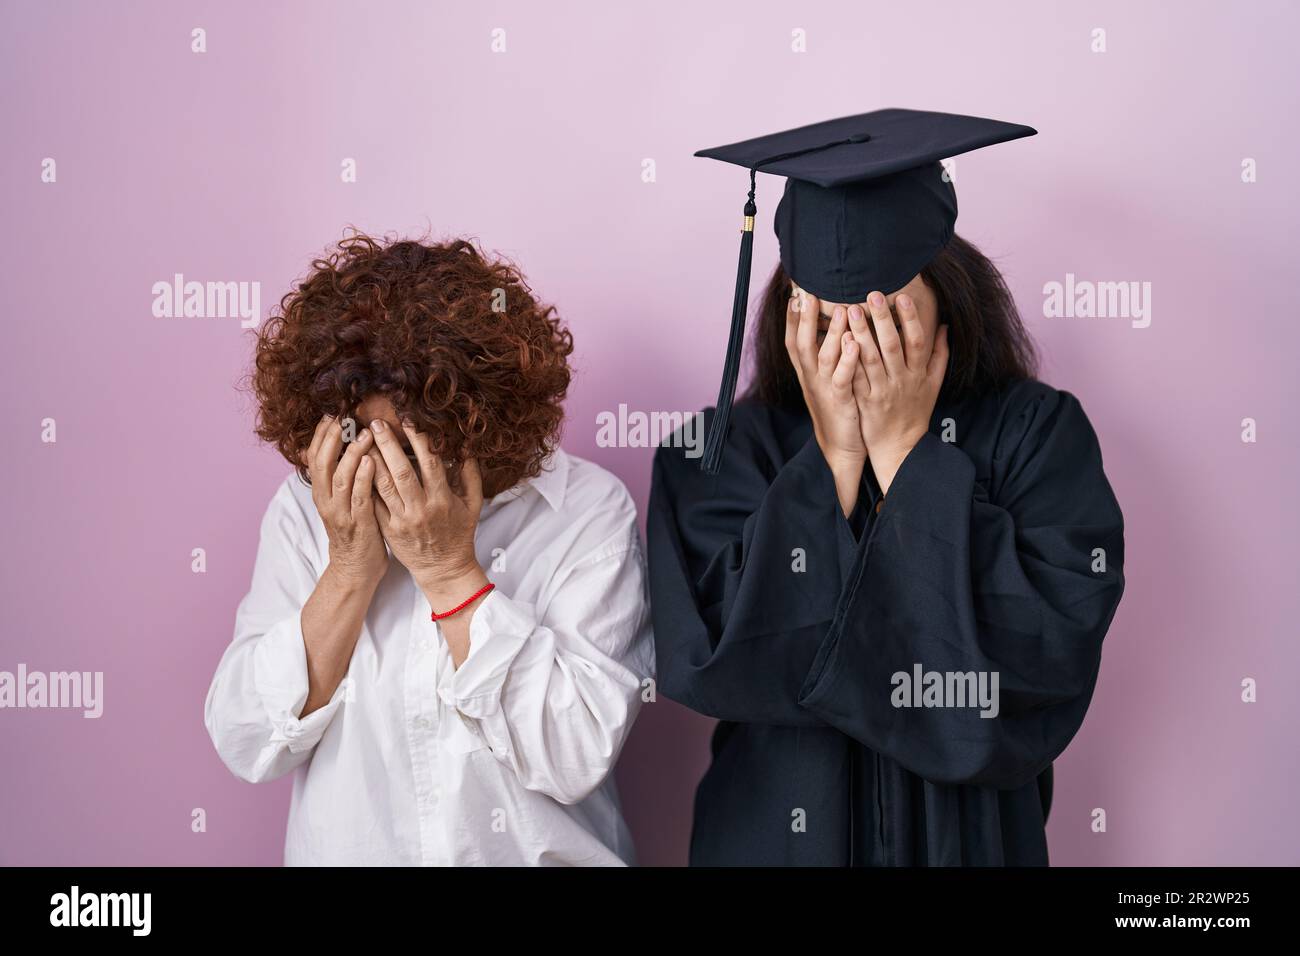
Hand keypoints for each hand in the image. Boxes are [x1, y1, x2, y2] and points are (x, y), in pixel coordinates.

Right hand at [302, 415, 387, 586]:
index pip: (314, 458)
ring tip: (364, 435)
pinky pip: (359, 497)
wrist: (356, 569)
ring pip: (340, 478)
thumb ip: (344, 477)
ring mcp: (341, 513)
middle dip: (332, 438)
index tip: (332, 414)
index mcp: (321, 493)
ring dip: (352, 454)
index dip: (321, 435)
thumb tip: (348, 447)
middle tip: (345, 418)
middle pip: (321, 463)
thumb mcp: (343, 501)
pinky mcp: (359, 523)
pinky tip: (372, 461)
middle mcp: (326, 501)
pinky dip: (364, 477)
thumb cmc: (356, 530)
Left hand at [366, 419, 487, 607]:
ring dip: (371, 461)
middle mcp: (421, 509)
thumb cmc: (459, 534)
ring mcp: (402, 520)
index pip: (430, 463)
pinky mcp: (389, 530)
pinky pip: (374, 504)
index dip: (419, 440)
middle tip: (376, 423)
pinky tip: (356, 467)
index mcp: (443, 500)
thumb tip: (466, 449)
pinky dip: (365, 484)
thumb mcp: (473, 506)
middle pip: (401, 472)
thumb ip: (471, 476)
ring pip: (383, 486)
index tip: (409, 420)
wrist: (444, 569)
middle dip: (388, 445)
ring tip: (361, 440)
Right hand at [785, 287, 866, 514]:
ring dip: (832, 333)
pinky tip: (856, 343)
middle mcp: (811, 378)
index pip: (794, 340)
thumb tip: (834, 327)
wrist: (842, 447)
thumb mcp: (828, 379)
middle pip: (802, 343)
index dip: (792, 318)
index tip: (794, 294)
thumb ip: (829, 354)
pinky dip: (848, 359)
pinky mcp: (840, 401)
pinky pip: (843, 377)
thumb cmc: (839, 408)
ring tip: (840, 310)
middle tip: (808, 293)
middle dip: (805, 318)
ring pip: (824, 356)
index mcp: (808, 372)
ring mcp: (824, 389)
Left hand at [845, 291, 947, 493]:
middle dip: (882, 320)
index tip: (902, 297)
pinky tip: (839, 341)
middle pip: (892, 347)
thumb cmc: (916, 411)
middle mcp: (900, 382)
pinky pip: (855, 379)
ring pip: (870, 360)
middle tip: (871, 294)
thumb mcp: (934, 385)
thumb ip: (940, 355)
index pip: (916, 342)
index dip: (911, 320)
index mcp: (918, 374)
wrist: (900, 448)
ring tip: (849, 310)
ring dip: (860, 334)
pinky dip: (847, 361)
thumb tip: (943, 325)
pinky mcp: (864, 403)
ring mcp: (881, 393)